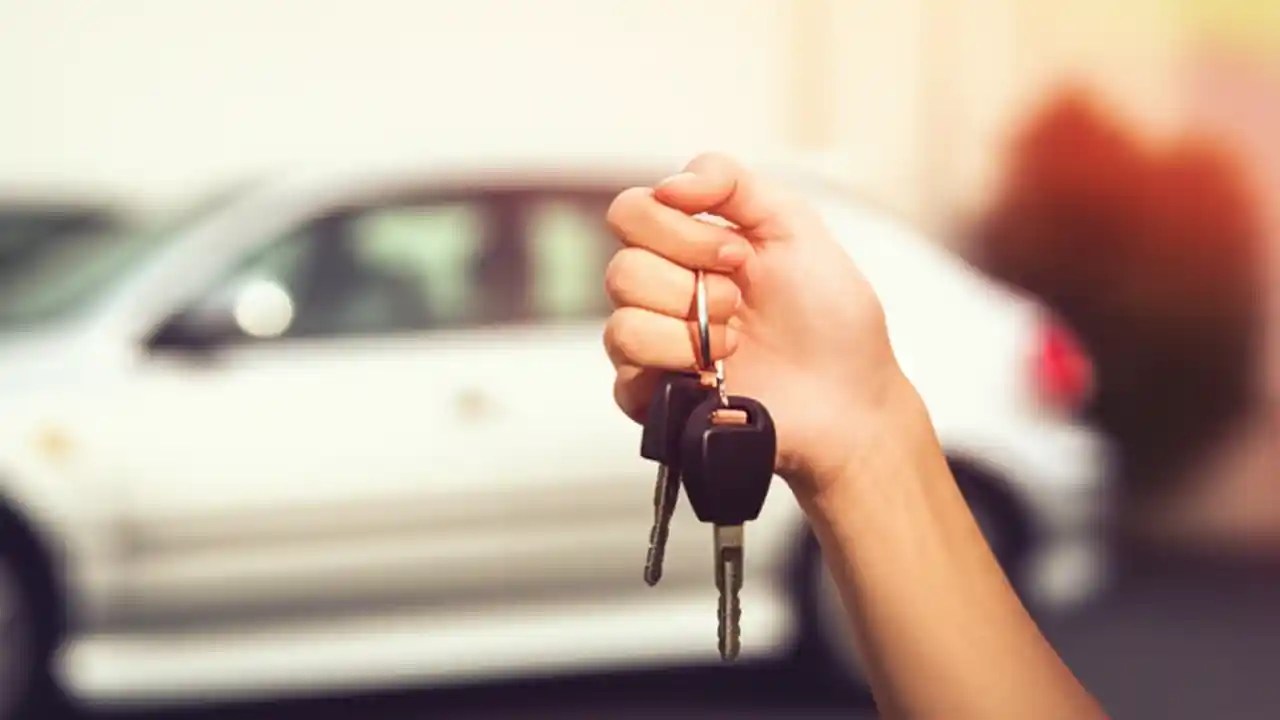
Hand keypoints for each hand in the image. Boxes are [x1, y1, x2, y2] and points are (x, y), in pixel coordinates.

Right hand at [604, 153, 916, 500]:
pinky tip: (714, 373)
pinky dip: (678, 365)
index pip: (630, 213)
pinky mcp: (651, 396)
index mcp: (685, 243)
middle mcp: (659, 290)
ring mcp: (651, 346)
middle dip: (694, 286)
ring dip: (690, 331)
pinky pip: (626, 373)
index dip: (678, 230)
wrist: (848, 394)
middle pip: (622, 269)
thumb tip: (667, 185)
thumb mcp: (792, 223)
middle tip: (740, 302)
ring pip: (622, 323)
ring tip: (733, 343)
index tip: (736, 254)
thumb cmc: (828, 316)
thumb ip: (728, 180)